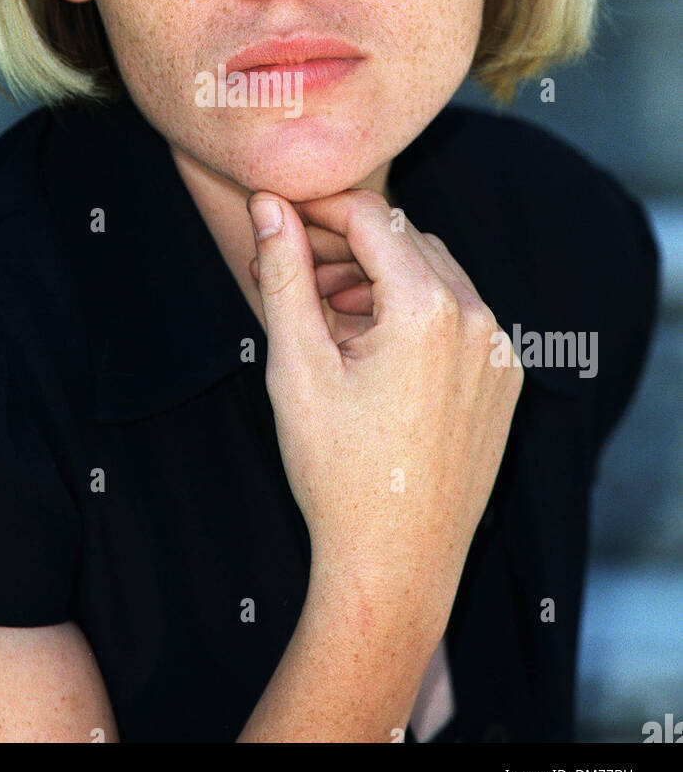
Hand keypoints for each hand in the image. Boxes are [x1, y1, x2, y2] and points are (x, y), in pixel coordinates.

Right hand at [247, 187, 523, 640]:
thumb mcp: (296, 366)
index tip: (278, 219)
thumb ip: (285, 274)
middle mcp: (479, 320)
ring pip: (433, 277)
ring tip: (323, 315)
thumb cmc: (338, 472)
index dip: (319, 209)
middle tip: (289, 271)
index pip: (372, 217)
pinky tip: (367, 349)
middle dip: (345, 246)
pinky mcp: (504, 382)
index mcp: (430, 309)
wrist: (396, 565)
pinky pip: (458, 318)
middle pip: (405, 242)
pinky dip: (412, 314)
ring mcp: (500, 353)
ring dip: (379, 280)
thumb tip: (268, 206)